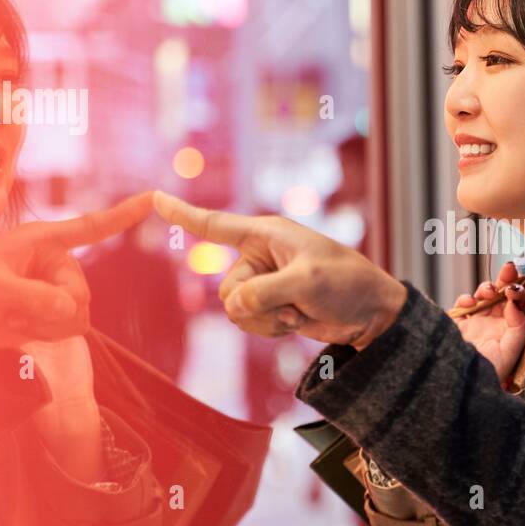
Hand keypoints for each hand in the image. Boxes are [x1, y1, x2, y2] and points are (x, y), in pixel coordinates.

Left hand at [0, 193, 153, 360]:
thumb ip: (29, 297)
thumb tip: (69, 308)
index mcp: (41, 240)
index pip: (89, 226)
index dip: (123, 214)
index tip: (155, 197)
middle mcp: (58, 261)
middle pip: (79, 292)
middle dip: (48, 310)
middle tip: (12, 312)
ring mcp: (62, 287)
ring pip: (80, 313)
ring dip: (45, 324)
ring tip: (13, 318)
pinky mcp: (62, 311)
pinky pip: (75, 327)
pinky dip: (48, 334)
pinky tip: (23, 327)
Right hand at [152, 191, 406, 349]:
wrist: (370, 312)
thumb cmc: (346, 283)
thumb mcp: (306, 283)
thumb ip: (264, 293)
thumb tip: (235, 307)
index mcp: (266, 233)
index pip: (215, 224)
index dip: (183, 213)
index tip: (154, 197)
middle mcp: (260, 255)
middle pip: (227, 289)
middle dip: (256, 305)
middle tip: (293, 303)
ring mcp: (265, 282)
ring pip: (235, 310)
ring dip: (265, 320)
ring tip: (298, 312)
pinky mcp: (271, 305)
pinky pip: (249, 323)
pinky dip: (271, 329)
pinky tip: (296, 321)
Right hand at [450, 261, 524, 383]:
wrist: (456, 381)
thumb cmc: (486, 372)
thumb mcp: (510, 352)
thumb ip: (518, 326)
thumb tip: (514, 302)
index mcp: (509, 331)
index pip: (517, 305)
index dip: (518, 293)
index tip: (515, 290)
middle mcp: (493, 325)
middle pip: (502, 295)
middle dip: (506, 279)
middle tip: (510, 267)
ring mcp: (475, 322)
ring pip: (483, 295)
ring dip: (487, 287)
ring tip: (488, 291)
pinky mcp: (457, 322)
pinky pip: (463, 303)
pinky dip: (466, 298)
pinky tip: (470, 303)